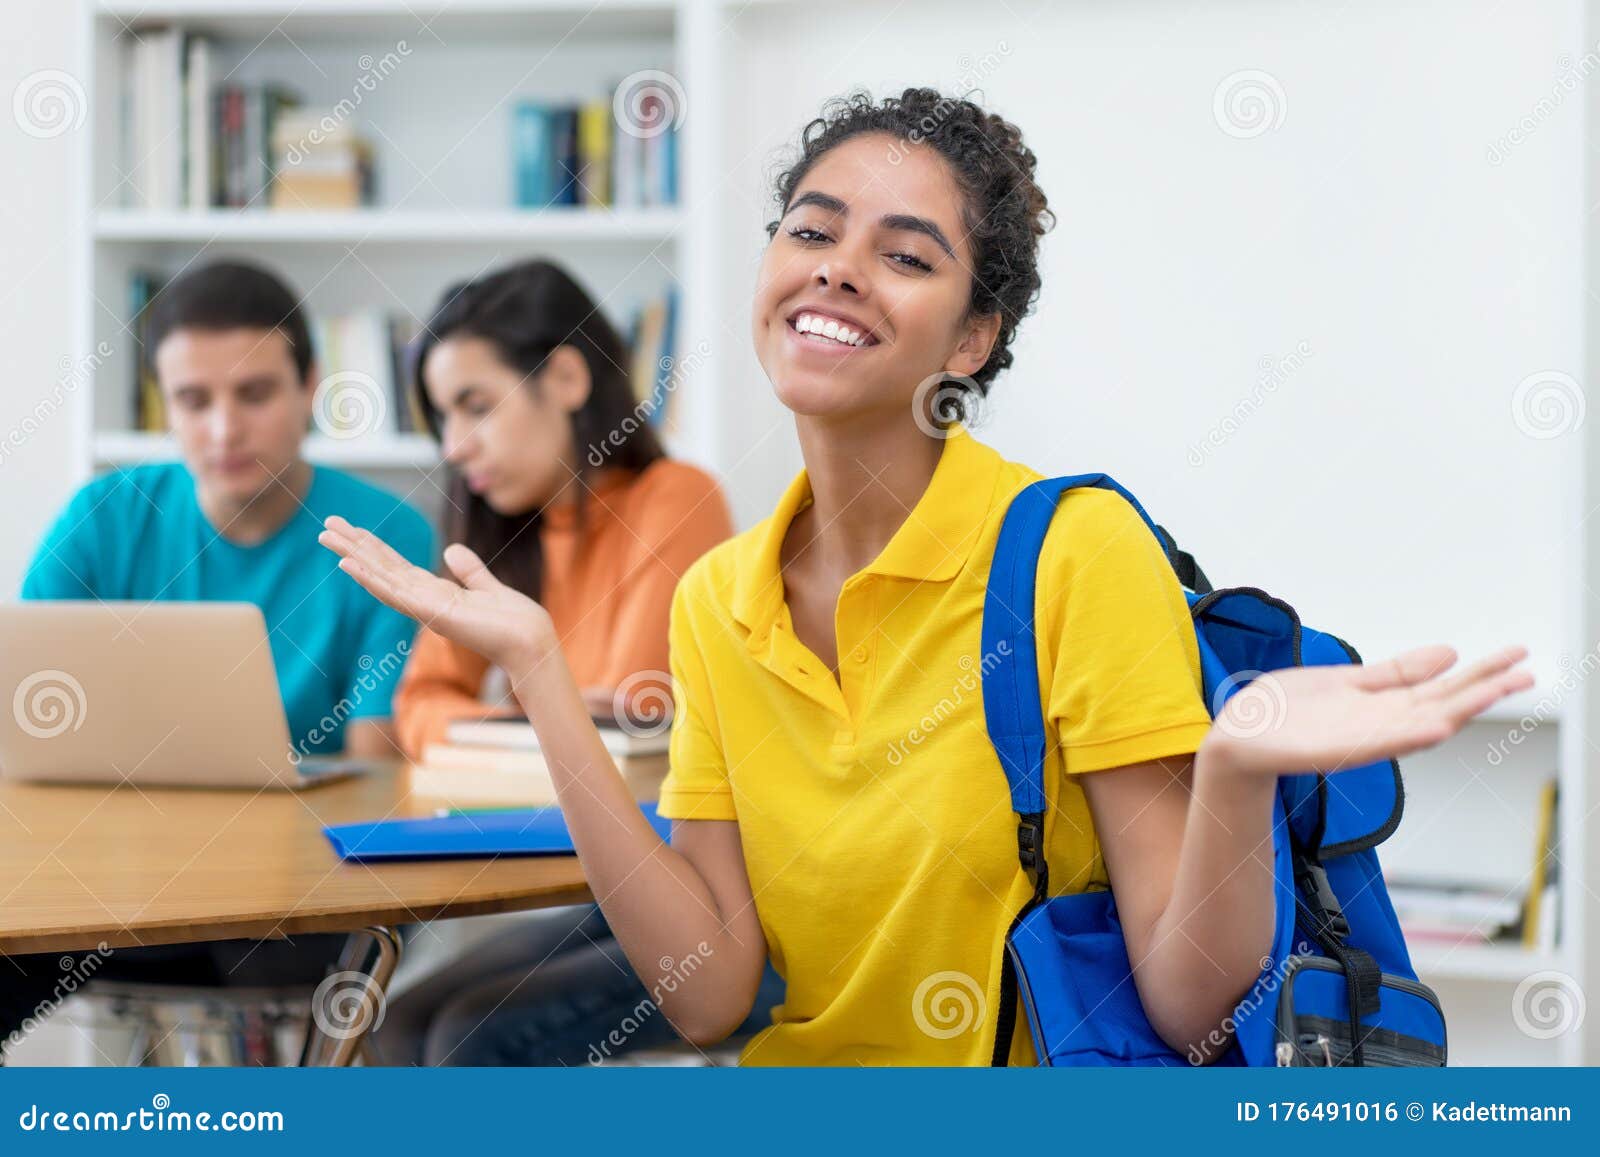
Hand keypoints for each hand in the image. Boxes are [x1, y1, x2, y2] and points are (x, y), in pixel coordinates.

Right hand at [319, 515, 557, 676]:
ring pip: (380, 578)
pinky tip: (350, 564)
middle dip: (354, 547)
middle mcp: (425, 601)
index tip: (353, 529)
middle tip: (325, 527)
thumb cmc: (514, 622)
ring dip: (354, 557)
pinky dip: (371, 579)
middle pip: (381, 569)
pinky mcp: (432, 614)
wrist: (531, 641)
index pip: (397, 567)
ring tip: (327, 538)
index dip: (374, 548)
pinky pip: (396, 594)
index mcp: (436, 594)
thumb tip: (451, 550)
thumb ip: (470, 570)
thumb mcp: (489, 587)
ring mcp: (425, 608)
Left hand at [1198, 643, 1533, 779]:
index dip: (1480, 671)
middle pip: (1444, 701)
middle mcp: (1380, 722)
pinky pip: (1379, 742)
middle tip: (1531, 670)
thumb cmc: (1287, 711)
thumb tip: (1448, 653)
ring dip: (1460, 707)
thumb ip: (1395, 672)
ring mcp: (1361, 736)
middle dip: (1486, 686)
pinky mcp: (1336, 750)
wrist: (1239, 738)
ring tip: (1499, 690)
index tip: (1519, 656)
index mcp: (1383, 702)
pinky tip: (1439, 722)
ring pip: (1421, 722)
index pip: (1443, 685)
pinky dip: (1409, 734)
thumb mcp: (1348, 680)